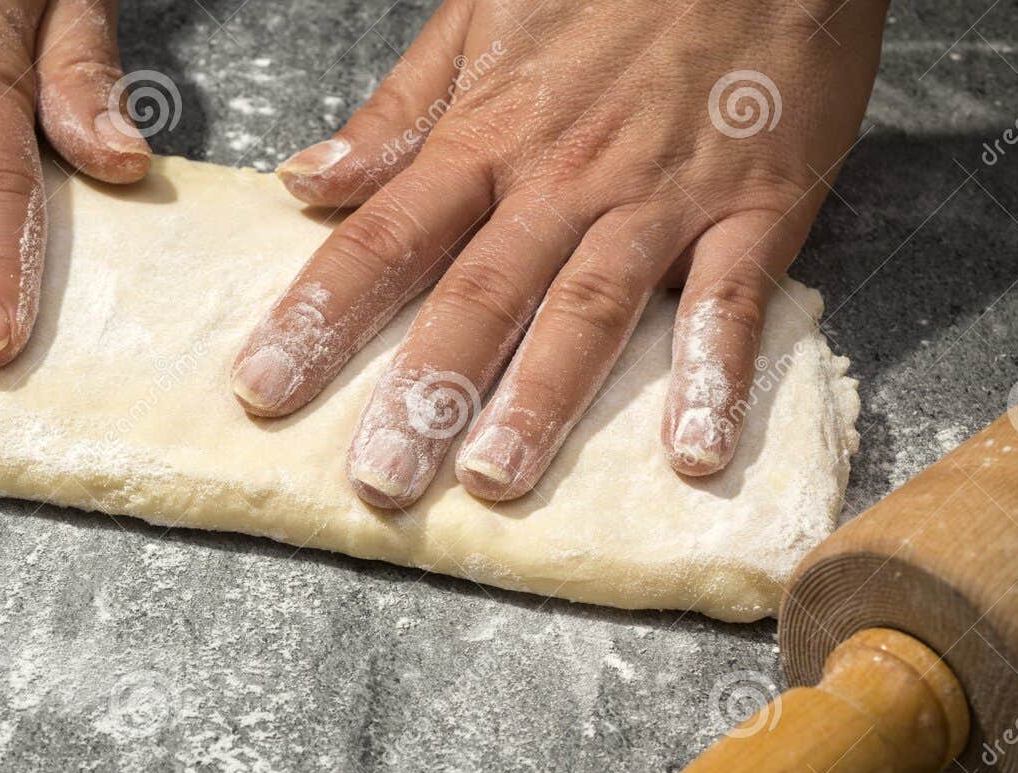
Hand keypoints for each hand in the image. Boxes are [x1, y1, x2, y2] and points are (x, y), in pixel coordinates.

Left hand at [233, 0, 883, 506]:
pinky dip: (712, 376)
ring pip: (588, 309)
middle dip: (423, 392)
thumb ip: (398, 115)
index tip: (263, 388)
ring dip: (541, 401)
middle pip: (477, 297)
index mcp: (487, 136)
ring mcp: (657, 196)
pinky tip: (693, 455)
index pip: (383, 241)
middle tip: (380, 481)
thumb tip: (307, 180)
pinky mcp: (753, 206)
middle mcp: (561, 179)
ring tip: (494, 482)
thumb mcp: (482, 18)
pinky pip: (730, 301)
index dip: (319, 318)